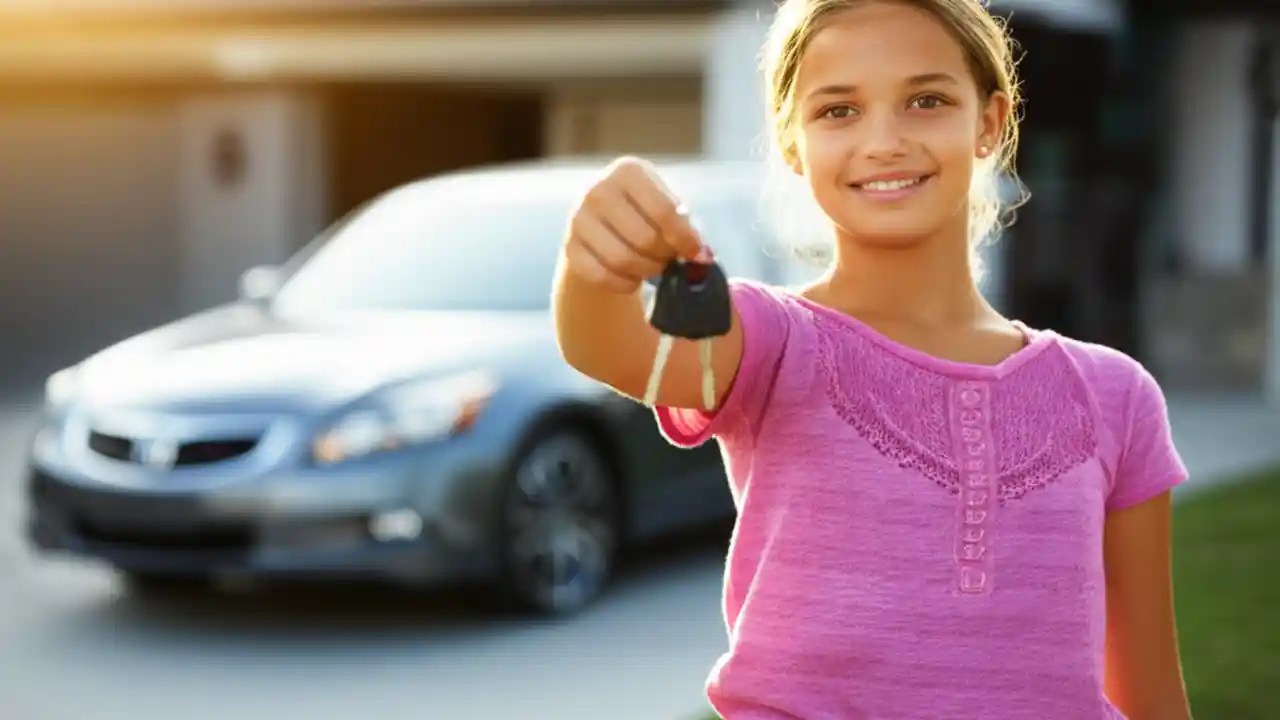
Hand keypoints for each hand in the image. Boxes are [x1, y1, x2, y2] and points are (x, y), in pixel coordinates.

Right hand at [563, 156, 703, 293]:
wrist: (603, 226)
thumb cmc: (646, 214)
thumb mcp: (666, 210)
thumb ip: (685, 229)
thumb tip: (702, 257)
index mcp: (628, 170)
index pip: (664, 210)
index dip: (684, 238)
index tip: (695, 253)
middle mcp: (598, 189)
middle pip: (645, 238)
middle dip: (664, 256)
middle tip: (669, 259)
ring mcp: (578, 219)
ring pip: (622, 259)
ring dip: (645, 271)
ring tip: (653, 267)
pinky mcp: (569, 248)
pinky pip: (602, 276)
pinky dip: (623, 284)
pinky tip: (632, 278)